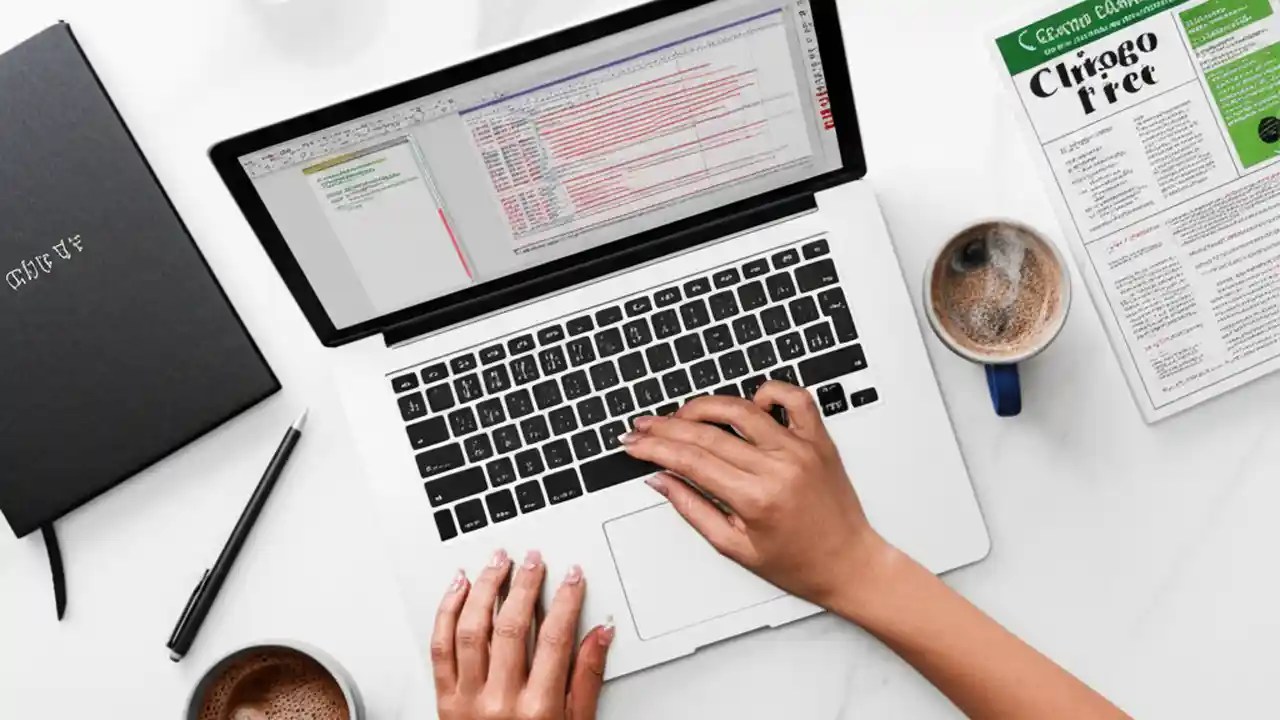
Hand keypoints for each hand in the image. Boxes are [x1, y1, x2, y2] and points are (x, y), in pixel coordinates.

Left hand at [432, 550, 613, 719]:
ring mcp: (467, 700)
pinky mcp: (444, 700)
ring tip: (496, 562)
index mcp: (539, 709)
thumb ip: (587, 677)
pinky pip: (440, 648)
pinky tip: (459, 589)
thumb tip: (600, 634)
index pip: (555, 638)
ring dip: (483, 589)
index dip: (565, 600)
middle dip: (524, 584)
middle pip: (512, 626)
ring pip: (472, 630)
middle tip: (533, 559)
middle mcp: (500, 702)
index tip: (572, 576)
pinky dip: (447, 612)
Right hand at [620, 381, 891, 609]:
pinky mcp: (818, 439)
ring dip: (703, 406)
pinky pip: (794, 398)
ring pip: (741, 408)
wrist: (850, 563)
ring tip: (680, 414)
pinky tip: (748, 402)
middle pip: (706, 433)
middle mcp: (778, 466)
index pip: (690, 460)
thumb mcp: (735, 548)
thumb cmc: (800, 563)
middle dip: (665, 427)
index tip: (633, 444)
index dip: (654, 449)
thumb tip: (660, 480)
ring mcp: (800, 448)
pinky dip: (768, 391)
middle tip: (642, 426)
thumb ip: (693, 509)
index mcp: (755, 498)